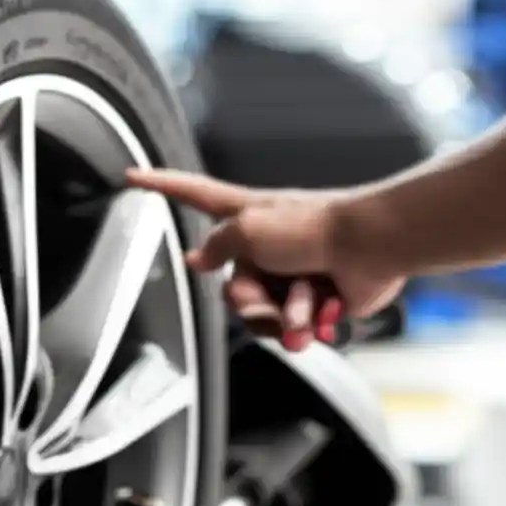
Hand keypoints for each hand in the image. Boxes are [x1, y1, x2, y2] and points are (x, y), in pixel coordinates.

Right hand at [127, 168, 404, 350]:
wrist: (373, 248)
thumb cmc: (317, 227)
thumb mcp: (249, 228)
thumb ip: (216, 245)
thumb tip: (198, 259)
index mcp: (242, 215)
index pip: (190, 194)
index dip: (159, 185)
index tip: (132, 178)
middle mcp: (261, 243)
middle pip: (228, 288)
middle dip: (250, 300)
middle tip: (273, 291)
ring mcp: (286, 272)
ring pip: (259, 316)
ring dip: (282, 314)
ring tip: (308, 300)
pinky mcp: (310, 298)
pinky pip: (289, 328)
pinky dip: (304, 325)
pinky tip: (321, 311)